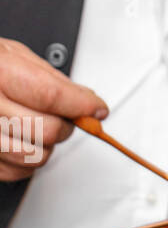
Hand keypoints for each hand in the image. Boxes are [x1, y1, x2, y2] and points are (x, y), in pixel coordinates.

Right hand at [0, 39, 107, 180]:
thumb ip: (50, 78)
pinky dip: (28, 162)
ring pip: (35, 156)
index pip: (48, 95)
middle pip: (46, 129)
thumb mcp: (10, 55)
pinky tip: (22, 141)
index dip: (80, 104)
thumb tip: (86, 100)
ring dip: (48, 146)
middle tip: (66, 115)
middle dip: (66, 125)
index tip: (96, 108)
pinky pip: (17, 173)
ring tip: (39, 126)